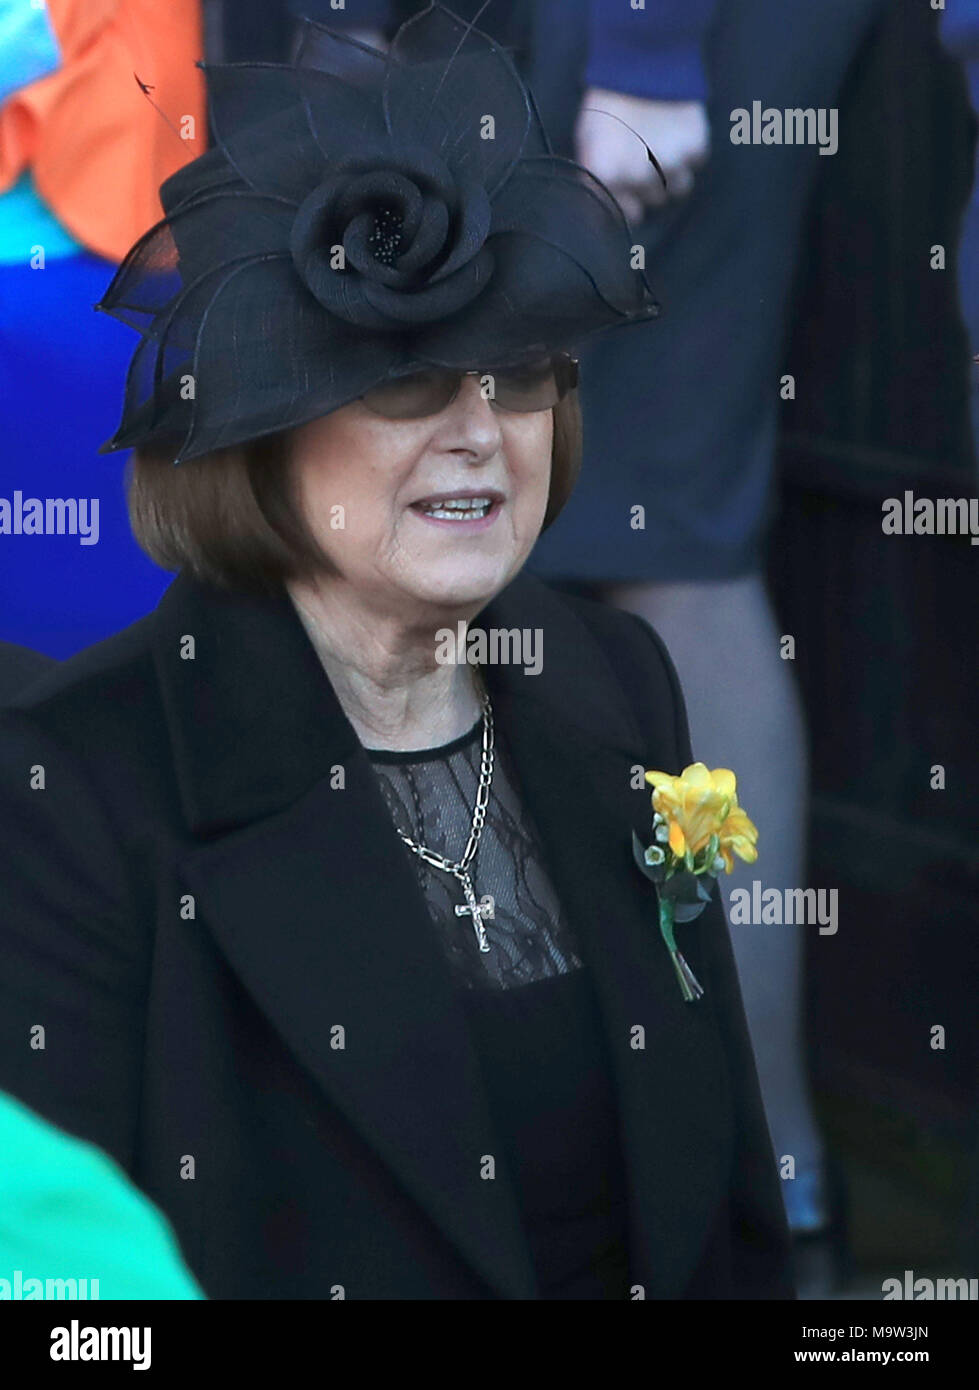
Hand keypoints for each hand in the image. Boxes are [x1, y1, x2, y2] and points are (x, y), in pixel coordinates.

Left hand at [575, 88, 709, 224]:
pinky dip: (690, 152)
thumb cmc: (608, 102)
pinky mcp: (695, 147)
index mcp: (609, 177)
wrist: (641, 60)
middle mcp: (639, 177)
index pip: (624, 216)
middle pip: (652, 201)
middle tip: (645, 160)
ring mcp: (670, 164)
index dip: (628, 205)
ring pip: (677, 189)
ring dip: (672, 173)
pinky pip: (695, 163)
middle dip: (649, 186)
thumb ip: (597, 176)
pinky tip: (678, 133)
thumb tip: (606, 206)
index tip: (629, 194)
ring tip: (664, 148)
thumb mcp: (588, 140)